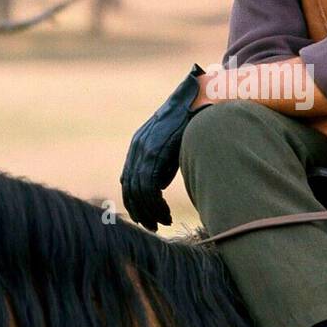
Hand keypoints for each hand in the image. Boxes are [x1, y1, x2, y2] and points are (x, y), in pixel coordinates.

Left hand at [120, 65, 204, 229]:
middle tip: (153, 226)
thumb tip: (157, 184)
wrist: (199, 100)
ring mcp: (144, 149)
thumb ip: (161, 161)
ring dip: (149, 212)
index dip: (135, 202)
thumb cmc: (192, 122)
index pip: (128, 180)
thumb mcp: (172, 143)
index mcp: (139, 144)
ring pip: (138, 191)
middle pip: (130, 189)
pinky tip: (166, 214)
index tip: (146, 217)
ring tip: (162, 223)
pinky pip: (148, 188)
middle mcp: (137, 147)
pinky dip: (156, 206)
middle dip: (140, 212)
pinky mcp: (154, 152)